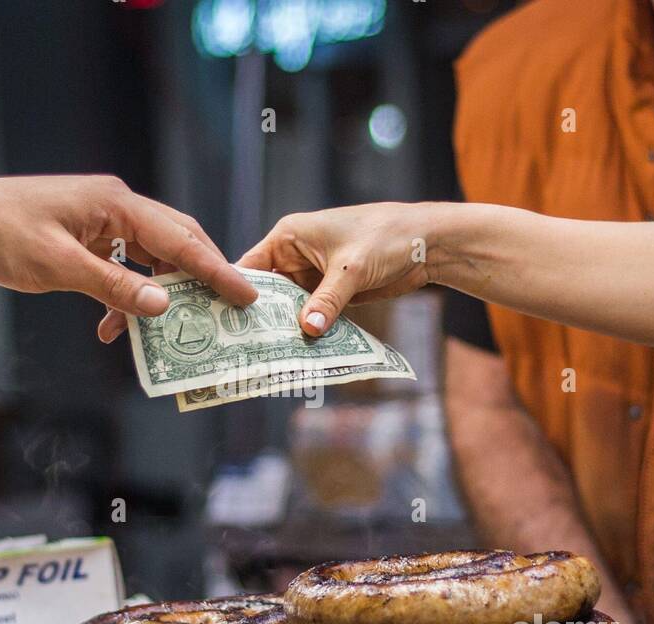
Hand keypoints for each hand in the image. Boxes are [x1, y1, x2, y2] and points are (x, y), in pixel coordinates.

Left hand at [0, 175, 256, 341]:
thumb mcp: (60, 266)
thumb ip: (114, 286)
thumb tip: (164, 305)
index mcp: (116, 204)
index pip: (180, 239)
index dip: (216, 270)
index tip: (246, 294)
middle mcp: (114, 208)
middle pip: (174, 243)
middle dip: (200, 280)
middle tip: (228, 312)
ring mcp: (99, 223)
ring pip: (148, 260)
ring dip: (158, 296)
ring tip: (169, 332)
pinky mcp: (82, 240)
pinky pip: (119, 270)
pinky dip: (124, 298)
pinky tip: (113, 329)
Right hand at [237, 202, 432, 335]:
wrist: (427, 244)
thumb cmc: (386, 237)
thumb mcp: (351, 269)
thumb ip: (328, 299)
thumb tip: (308, 330)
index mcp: (290, 236)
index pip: (252, 266)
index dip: (240, 291)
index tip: (227, 320)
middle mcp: (296, 255)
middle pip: (268, 292)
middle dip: (262, 317)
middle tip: (246, 349)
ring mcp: (314, 276)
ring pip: (290, 307)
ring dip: (286, 328)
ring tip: (270, 356)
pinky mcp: (332, 292)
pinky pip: (313, 315)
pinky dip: (309, 331)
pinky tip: (300, 352)